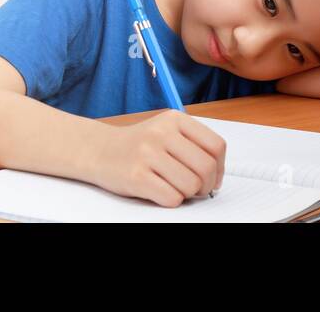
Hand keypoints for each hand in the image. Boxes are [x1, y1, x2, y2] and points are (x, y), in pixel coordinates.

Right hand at [89, 109, 225, 206]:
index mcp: (175, 119)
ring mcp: (147, 154)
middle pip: (206, 167)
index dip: (220, 168)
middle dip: (206, 185)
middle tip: (197, 189)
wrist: (99, 150)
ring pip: (191, 185)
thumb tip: (218, 175)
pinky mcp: (136, 176)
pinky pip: (172, 198)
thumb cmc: (140, 145)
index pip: (216, 146)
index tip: (213, 178)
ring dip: (187, 194)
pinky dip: (171, 200)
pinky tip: (161, 191)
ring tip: (175, 188)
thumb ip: (193, 144)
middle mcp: (162, 132)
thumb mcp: (167, 131)